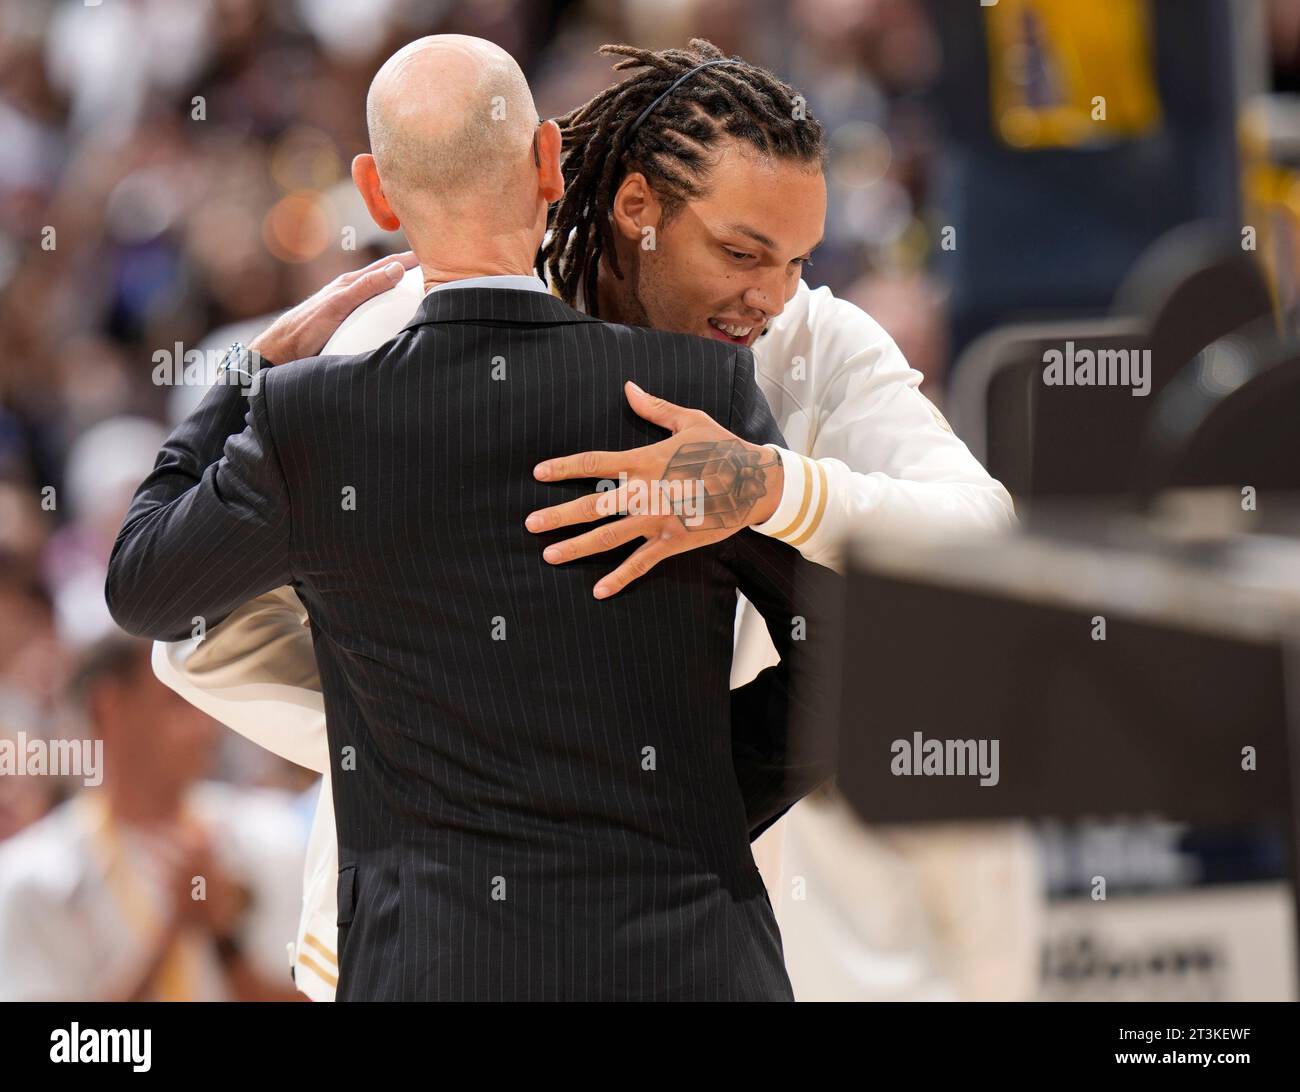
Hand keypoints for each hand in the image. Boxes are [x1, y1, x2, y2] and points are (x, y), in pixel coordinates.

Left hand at [248, 251, 416, 363]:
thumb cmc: (306, 328)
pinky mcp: (345, 323)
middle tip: (434, 269)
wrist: (282, 351)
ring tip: (420, 290)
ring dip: (399, 290)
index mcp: (349, 283)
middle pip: (385, 277)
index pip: (386, 265)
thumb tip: (397, 268)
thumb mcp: (339, 305)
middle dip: (408, 270)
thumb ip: (366, 286)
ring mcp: (347, 307)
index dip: (409, 258)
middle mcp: (350, 292)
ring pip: (379, 294)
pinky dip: (388, 308)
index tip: (432, 253)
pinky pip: (373, 311)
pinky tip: (394, 316)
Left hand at [526, 381, 783, 597]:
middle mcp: (646, 492)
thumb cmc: (723, 447)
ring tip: (549, 556)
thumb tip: (628, 388)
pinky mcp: (674, 541)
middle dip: (559, 515)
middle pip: (593, 505)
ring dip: (577, 546)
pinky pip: (642, 563)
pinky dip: (620, 577)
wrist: (756, 481)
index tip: (538, 473)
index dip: (564, 467)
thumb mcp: (689, 420)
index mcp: (646, 460)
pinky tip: (598, 590)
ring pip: (610, 536)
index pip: (594, 463)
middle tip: (530, 524)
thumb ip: (654, 408)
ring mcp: (658, 519)